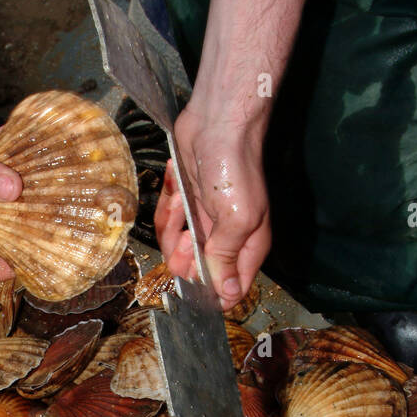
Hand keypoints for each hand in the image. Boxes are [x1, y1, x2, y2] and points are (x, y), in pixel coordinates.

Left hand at [154, 104, 269, 311]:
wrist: (216, 122)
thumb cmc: (233, 167)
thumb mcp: (235, 221)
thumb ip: (227, 259)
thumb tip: (229, 295)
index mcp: (248, 246)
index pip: (231, 289)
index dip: (210, 293)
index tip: (192, 284)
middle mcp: (229, 238)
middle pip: (198, 272)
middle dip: (184, 259)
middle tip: (187, 238)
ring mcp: (207, 221)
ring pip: (179, 248)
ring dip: (172, 230)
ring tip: (180, 206)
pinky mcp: (189, 204)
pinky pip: (170, 222)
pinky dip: (168, 209)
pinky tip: (176, 189)